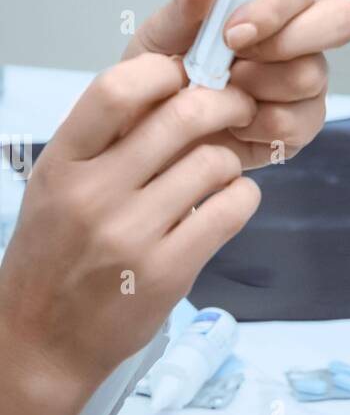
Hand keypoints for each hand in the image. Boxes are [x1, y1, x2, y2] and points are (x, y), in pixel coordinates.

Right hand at [0, 55, 260, 394]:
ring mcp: (130, 236)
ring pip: (215, 161)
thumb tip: (178, 82)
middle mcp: (93, 195)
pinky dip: (242, 196)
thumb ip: (107, 138)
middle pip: (184, 116)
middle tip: (237, 107)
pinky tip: (227, 202)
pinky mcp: (167, 272)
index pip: (116, 89)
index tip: (185, 77)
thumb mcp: (60, 184)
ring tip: (219, 171)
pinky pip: (232, 208)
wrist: (42, 342)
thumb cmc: (57, 252)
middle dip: (225, 103)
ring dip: (231, 159)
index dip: (163, 72)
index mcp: (62, 164)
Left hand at [123, 0, 349, 169]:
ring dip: (258, 88)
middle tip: (238, 66)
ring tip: (221, 96)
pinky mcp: (303, 124)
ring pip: (312, 75)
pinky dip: (257, 126)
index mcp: (268, 1)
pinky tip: (231, 124)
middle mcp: (300, 36)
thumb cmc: (159, 74)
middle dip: (291, 41)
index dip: (274, 7)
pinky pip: (300, 122)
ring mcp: (308, 81)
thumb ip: (188, 5)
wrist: (148, 133)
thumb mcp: (160, 36)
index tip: (231, 34)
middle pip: (342, 18)